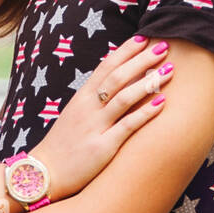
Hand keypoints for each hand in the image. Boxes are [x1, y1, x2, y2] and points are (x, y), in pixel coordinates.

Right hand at [29, 34, 173, 200]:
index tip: (144, 38)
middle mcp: (87, 108)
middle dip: (141, 60)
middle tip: (163, 47)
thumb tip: (115, 83)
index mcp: (81, 98)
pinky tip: (162, 103)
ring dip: (148, 82)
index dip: (125, 51)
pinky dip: (145, 112)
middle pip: (117, 77)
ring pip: (124, 98)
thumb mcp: (75, 115)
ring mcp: (94, 127)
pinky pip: (127, 126)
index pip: (105, 67)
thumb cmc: (63, 145)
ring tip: (169, 71)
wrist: (43, 174)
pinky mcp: (102, 148)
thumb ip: (93, 99)